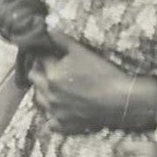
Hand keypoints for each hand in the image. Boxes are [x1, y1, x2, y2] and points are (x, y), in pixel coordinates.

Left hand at [28, 38, 153, 134]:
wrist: (122, 101)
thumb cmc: (103, 73)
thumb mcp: (82, 52)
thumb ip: (62, 40)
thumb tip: (48, 30)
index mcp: (52, 74)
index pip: (39, 60)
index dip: (44, 55)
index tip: (50, 55)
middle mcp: (49, 93)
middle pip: (34, 79)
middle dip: (40, 71)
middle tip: (51, 69)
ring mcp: (55, 111)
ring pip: (39, 100)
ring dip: (43, 92)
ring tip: (55, 88)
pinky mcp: (64, 126)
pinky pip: (50, 123)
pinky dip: (52, 117)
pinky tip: (60, 110)